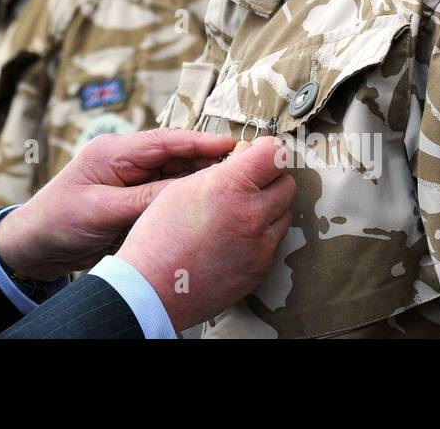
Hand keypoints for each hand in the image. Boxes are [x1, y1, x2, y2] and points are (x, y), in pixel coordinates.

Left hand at [0, 128, 234, 281]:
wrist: (33, 246)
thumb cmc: (58, 222)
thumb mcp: (102, 211)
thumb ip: (144, 201)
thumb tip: (189, 192)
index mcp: (113, 152)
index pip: (164, 141)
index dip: (200, 141)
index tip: (232, 145)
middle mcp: (125, 161)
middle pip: (175, 155)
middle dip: (208, 159)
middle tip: (245, 166)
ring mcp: (130, 180)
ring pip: (175, 174)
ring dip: (201, 179)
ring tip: (236, 184)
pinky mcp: (133, 200)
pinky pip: (167, 194)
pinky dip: (187, 197)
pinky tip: (210, 204)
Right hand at [115, 136, 294, 330]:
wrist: (153, 290)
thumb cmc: (158, 237)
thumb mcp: (181, 188)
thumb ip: (218, 172)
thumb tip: (242, 160)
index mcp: (230, 187)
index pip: (274, 154)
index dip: (266, 149)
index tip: (258, 152)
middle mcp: (253, 215)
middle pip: (287, 183)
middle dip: (270, 178)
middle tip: (248, 182)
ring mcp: (261, 245)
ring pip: (284, 213)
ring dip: (269, 207)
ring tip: (239, 212)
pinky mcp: (261, 269)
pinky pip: (273, 242)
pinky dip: (261, 235)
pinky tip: (234, 238)